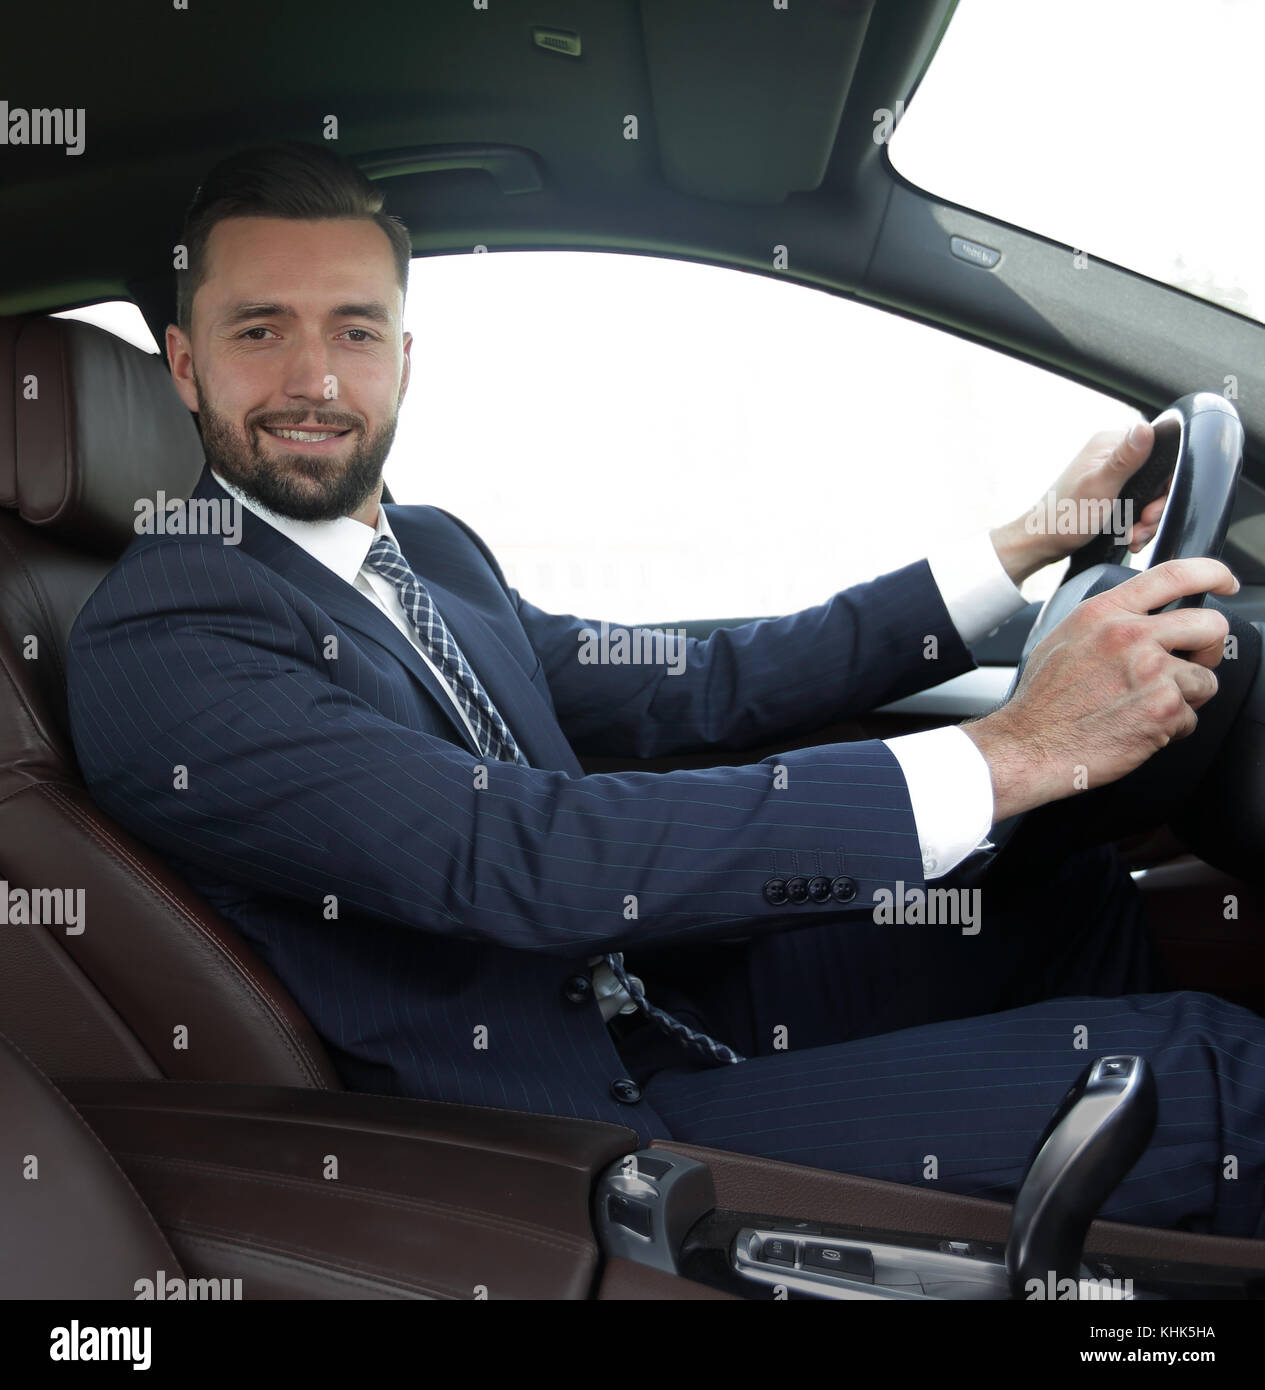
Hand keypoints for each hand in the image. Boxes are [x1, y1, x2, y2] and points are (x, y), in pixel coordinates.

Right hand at [962, 557, 1237, 821]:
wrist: (1030, 745)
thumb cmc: (1041, 701)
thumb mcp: (1063, 639)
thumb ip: (1105, 623)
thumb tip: (1139, 620)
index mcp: (1104, 613)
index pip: (1174, 575)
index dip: (1213, 573)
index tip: (1226, 582)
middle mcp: (1129, 636)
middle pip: (1210, 624)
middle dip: (1209, 648)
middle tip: (1192, 664)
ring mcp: (1149, 672)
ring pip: (1205, 679)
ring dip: (1186, 697)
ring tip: (1148, 707)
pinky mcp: (1163, 709)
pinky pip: (1191, 717)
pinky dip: (1172, 728)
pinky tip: (1139, 729)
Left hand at [990, 422, 1168, 585]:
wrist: (1042, 542)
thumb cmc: (1064, 517)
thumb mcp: (1100, 487)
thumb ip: (1125, 459)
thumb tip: (1145, 428)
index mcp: (1109, 444)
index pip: (1159, 447)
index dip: (1165, 478)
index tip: (1155, 502)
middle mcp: (1111, 455)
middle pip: (1156, 476)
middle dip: (1155, 506)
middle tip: (1143, 524)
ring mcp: (1110, 475)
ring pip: (1149, 494)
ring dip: (1146, 520)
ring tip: (1133, 535)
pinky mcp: (1109, 493)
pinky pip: (1136, 505)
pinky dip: (1136, 523)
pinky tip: (1129, 536)